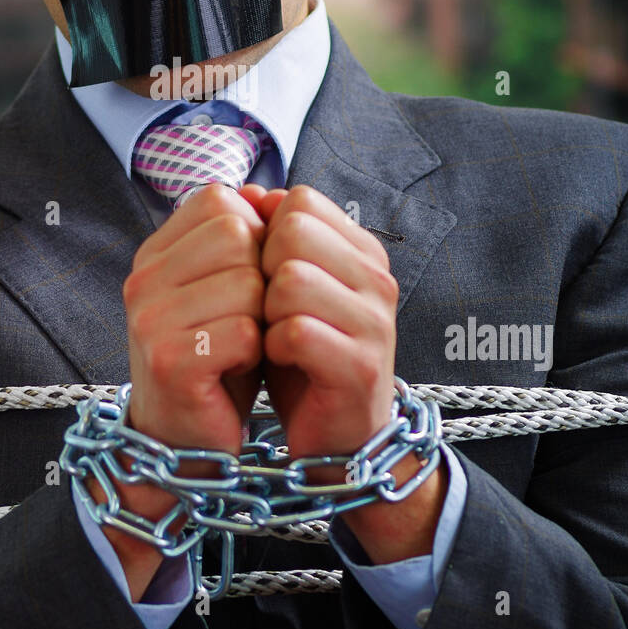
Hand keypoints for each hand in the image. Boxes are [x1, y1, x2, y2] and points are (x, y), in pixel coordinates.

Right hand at [108, 184, 266, 524]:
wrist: (188, 438)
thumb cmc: (217, 358)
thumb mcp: (228, 288)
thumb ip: (241, 238)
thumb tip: (265, 192)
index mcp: (153, 254)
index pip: (220, 201)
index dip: (253, 233)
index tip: (249, 275)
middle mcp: (142, 280)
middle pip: (237, 235)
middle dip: (262, 275)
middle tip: (249, 317)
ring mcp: (150, 321)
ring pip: (247, 283)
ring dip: (262, 317)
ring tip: (243, 344)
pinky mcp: (171, 362)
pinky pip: (245, 331)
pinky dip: (256, 351)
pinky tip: (239, 367)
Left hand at [237, 184, 446, 561]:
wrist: (334, 437)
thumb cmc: (303, 357)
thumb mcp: (284, 288)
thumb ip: (272, 238)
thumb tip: (249, 192)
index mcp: (363, 251)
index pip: (300, 202)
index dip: (268, 232)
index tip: (267, 273)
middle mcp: (378, 279)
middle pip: (294, 232)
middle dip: (263, 267)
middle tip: (266, 308)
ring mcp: (376, 322)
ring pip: (291, 279)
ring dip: (266, 311)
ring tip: (273, 334)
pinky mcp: (360, 366)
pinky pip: (295, 331)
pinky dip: (272, 347)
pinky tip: (279, 360)